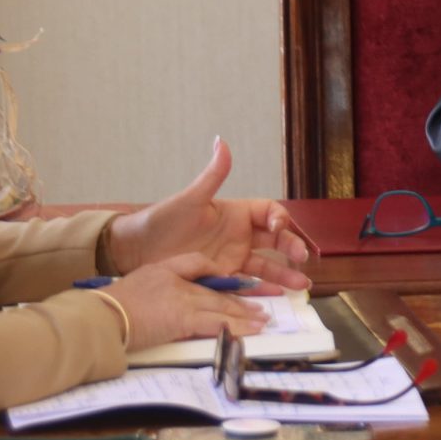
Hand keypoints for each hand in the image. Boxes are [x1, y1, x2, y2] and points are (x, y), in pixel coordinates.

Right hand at [104, 254, 270, 348]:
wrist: (100, 317)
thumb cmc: (109, 308)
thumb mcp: (132, 289)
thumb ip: (154, 290)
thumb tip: (166, 305)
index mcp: (163, 269)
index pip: (196, 263)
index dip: (217, 273)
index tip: (233, 282)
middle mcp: (177, 280)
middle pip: (216, 288)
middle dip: (241, 298)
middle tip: (260, 305)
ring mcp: (182, 299)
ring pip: (221, 305)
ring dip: (245, 314)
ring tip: (263, 320)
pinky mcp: (183, 318)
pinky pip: (217, 322)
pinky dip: (236, 327)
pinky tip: (250, 331)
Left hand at [108, 137, 309, 288]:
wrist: (138, 251)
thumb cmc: (163, 220)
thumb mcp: (190, 199)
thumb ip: (212, 175)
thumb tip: (221, 141)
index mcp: (236, 213)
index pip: (269, 212)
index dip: (279, 218)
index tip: (278, 227)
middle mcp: (240, 235)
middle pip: (276, 240)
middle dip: (291, 247)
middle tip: (301, 258)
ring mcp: (234, 258)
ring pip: (267, 265)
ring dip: (286, 274)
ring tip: (302, 286)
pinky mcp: (225, 278)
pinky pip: (249, 284)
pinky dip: (265, 290)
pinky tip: (279, 298)